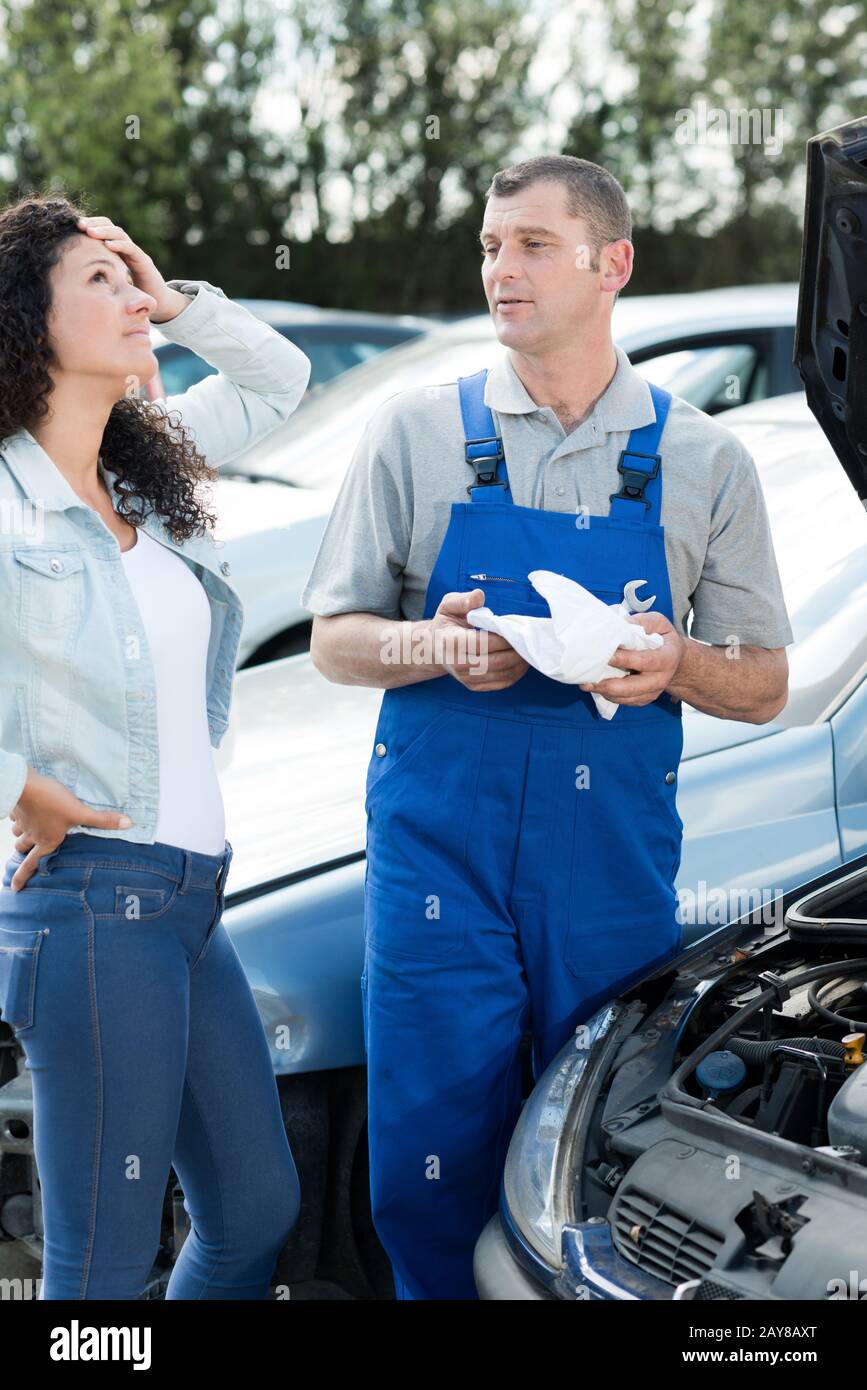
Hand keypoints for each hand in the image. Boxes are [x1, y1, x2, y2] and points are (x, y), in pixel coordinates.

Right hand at [8, 769, 131, 890]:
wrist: (25, 785)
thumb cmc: (51, 802)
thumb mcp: (80, 812)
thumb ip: (102, 820)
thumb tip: (128, 824)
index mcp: (46, 840)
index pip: (32, 864)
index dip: (22, 877)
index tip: (14, 888)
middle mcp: (31, 834)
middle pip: (23, 847)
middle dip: (24, 851)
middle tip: (25, 853)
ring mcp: (22, 821)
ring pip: (17, 832)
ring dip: (20, 833)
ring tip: (24, 832)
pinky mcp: (17, 807)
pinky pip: (15, 816)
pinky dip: (19, 816)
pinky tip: (25, 809)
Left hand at [74, 215, 189, 322]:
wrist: (158, 302)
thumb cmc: (132, 294)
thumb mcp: (110, 281)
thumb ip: (98, 273)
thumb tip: (73, 274)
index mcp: (117, 250)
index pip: (103, 229)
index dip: (90, 225)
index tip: (74, 227)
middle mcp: (127, 247)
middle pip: (110, 226)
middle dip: (94, 223)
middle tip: (79, 225)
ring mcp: (136, 253)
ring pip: (120, 234)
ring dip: (104, 231)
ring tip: (89, 232)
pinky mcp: (145, 262)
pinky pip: (132, 249)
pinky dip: (120, 245)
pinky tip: (108, 244)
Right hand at [430, 589, 528, 690]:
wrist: (433, 649)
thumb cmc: (445, 624)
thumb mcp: (448, 606)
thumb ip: (463, 600)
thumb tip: (479, 596)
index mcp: (452, 642)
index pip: (484, 643)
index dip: (504, 638)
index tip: (515, 629)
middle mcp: (458, 663)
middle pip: (496, 661)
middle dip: (516, 651)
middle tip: (527, 640)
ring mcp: (466, 677)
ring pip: (502, 674)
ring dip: (519, 663)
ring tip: (527, 650)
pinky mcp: (473, 686)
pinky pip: (501, 683)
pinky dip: (515, 673)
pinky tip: (520, 662)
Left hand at [579, 611, 684, 706]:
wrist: (676, 660)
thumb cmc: (664, 639)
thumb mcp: (659, 623)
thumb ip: (642, 622)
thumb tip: (621, 624)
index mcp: (667, 658)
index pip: (645, 661)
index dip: (625, 660)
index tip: (607, 656)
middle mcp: (661, 679)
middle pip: (633, 687)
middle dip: (609, 685)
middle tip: (587, 681)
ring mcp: (653, 692)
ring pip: (627, 697)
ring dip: (605, 692)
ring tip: (586, 684)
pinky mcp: (644, 699)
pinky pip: (625, 702)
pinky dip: (609, 696)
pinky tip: (597, 687)